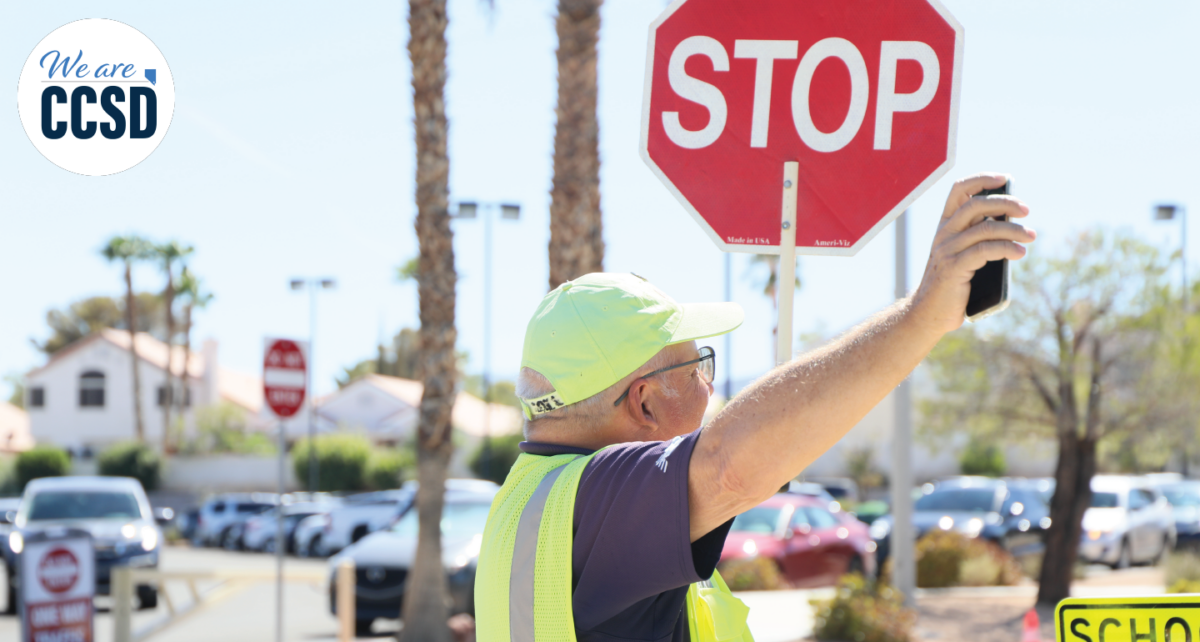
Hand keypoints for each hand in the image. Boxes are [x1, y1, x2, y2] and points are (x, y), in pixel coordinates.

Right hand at [910, 173, 1034, 334]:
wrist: (929, 312)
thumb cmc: (954, 282)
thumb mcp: (965, 253)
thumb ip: (980, 236)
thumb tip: (1013, 222)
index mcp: (946, 224)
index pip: (959, 190)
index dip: (981, 180)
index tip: (1004, 178)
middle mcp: (944, 233)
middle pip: (976, 204)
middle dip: (1005, 203)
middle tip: (1026, 211)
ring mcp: (947, 249)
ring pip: (985, 228)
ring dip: (1013, 230)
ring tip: (1031, 236)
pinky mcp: (953, 268)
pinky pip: (984, 251)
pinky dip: (1007, 249)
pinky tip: (1020, 253)